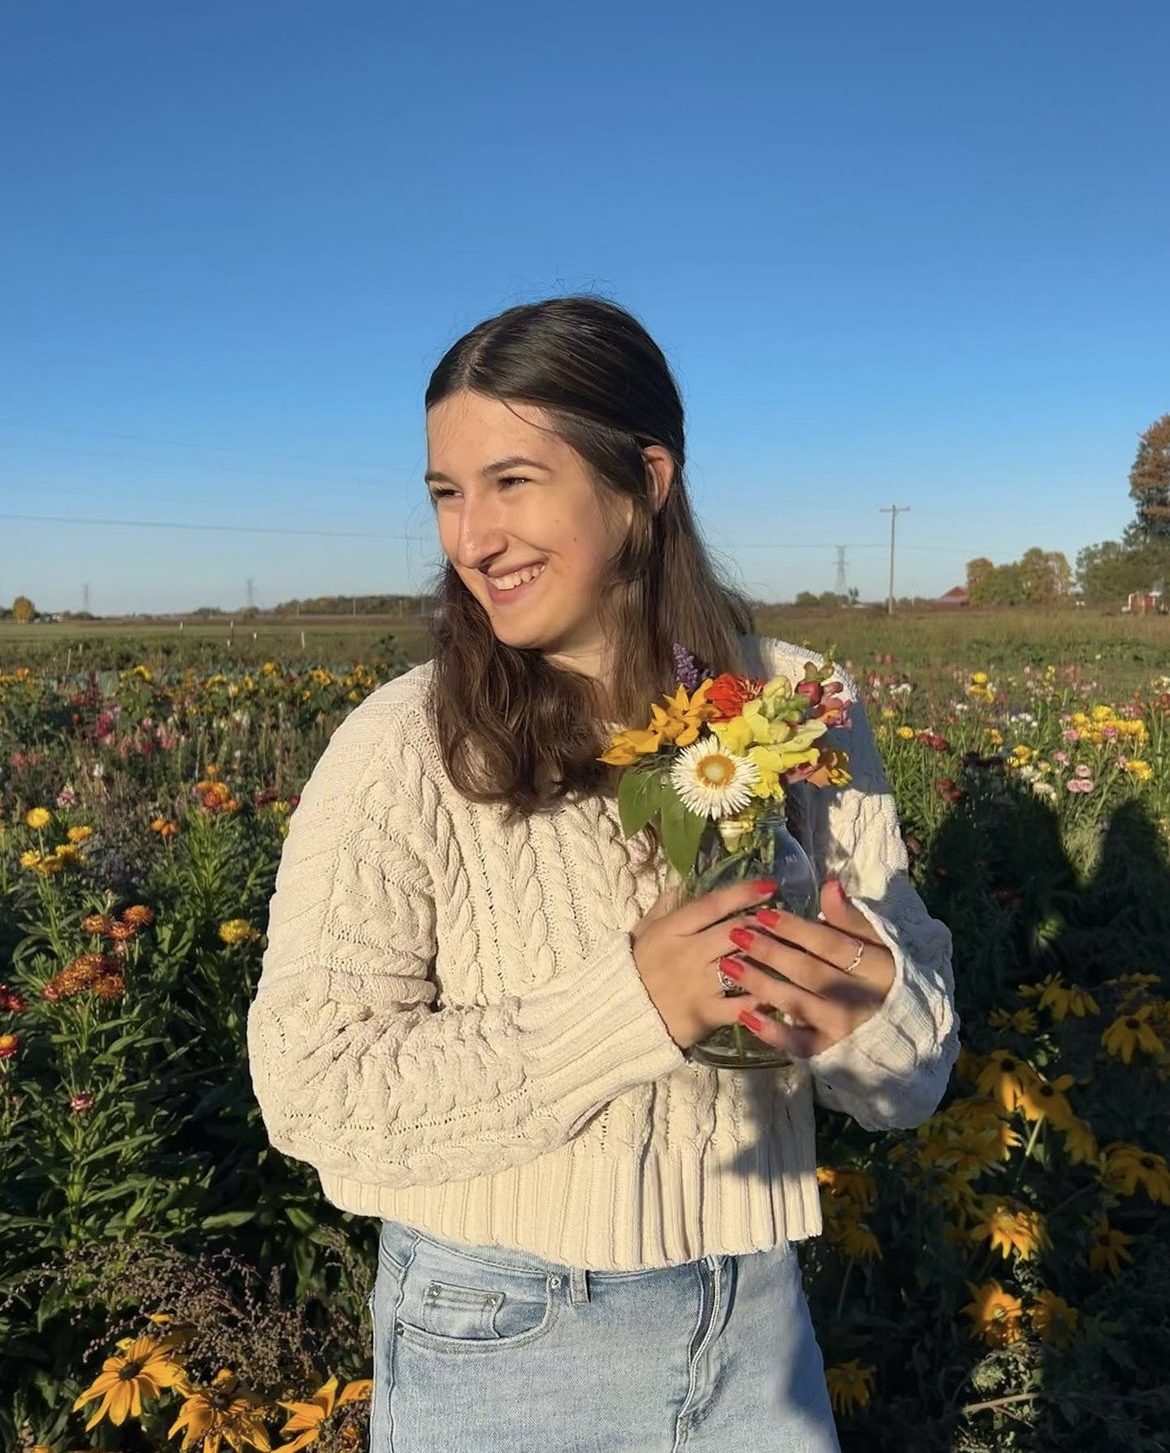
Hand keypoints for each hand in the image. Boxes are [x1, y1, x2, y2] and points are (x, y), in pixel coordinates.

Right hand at [630, 878, 778, 1049]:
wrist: (618, 1015)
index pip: (712, 904)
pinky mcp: (706, 1013)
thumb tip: (684, 882)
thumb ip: (664, 907)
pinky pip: (742, 1004)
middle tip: (784, 920)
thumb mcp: (643, 931)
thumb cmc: (634, 970)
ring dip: (768, 957)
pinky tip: (780, 992)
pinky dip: (763, 998)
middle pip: (734, 931)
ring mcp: (698, 983)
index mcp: (672, 929)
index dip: (742, 893)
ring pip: (743, 964)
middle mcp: (688, 952)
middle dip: (763, 923)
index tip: (769, 885)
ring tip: (790, 951)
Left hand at [720, 877, 894, 1057]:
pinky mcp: (829, 1050)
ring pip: (798, 1004)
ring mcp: (843, 1028)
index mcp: (875, 966)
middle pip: (809, 972)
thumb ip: (848, 916)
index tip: (763, 913)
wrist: (894, 1021)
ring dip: (761, 985)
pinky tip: (744, 1015)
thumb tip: (829, 884)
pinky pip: (798, 1043)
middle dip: (770, 952)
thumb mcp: (870, 941)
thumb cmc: (872, 970)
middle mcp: (860, 999)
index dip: (795, 928)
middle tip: (736, 934)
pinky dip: (771, 1031)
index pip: (830, 944)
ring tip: (728, 966)